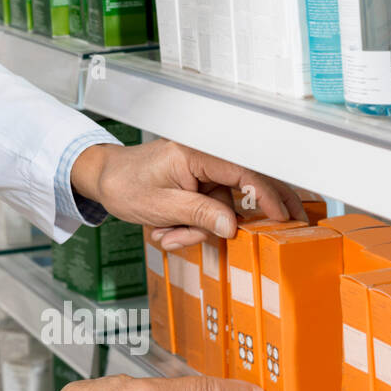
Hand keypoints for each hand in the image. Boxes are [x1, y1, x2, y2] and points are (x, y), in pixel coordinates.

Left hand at [70, 140, 306, 249]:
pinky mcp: (197, 184)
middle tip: (286, 229)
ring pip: (221, 208)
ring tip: (167, 236)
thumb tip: (232, 226)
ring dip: (198, 229)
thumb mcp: (161, 206)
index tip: (285, 218)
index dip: (269, 197)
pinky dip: (192, 226)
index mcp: (196, 154)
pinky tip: (168, 231)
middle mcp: (204, 158)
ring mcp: (201, 172)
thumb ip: (200, 214)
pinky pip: (208, 210)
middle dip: (242, 218)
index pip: (244, 173)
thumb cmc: (125, 185)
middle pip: (242, 190)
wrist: (104, 178)